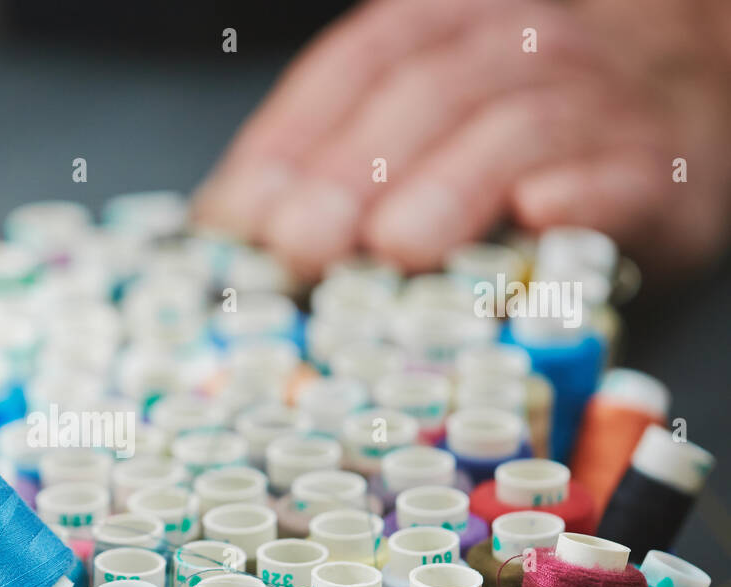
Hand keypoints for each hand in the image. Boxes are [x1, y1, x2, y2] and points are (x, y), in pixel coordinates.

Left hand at [194, 0, 730, 278]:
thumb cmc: (513, 137)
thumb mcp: (416, 125)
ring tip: (396, 246)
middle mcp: (518, 47)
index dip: (292, 138)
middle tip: (302, 246)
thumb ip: (329, 160)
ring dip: (449, 187)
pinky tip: (541, 217)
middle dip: (353, 170)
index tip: (240, 218)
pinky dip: (583, 194)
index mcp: (446, 28)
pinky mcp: (659, 170)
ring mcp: (594, 103)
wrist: (672, 112)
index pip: (357, 65)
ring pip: (517, 127)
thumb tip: (224, 228)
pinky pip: (624, 176)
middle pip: (427, 91)